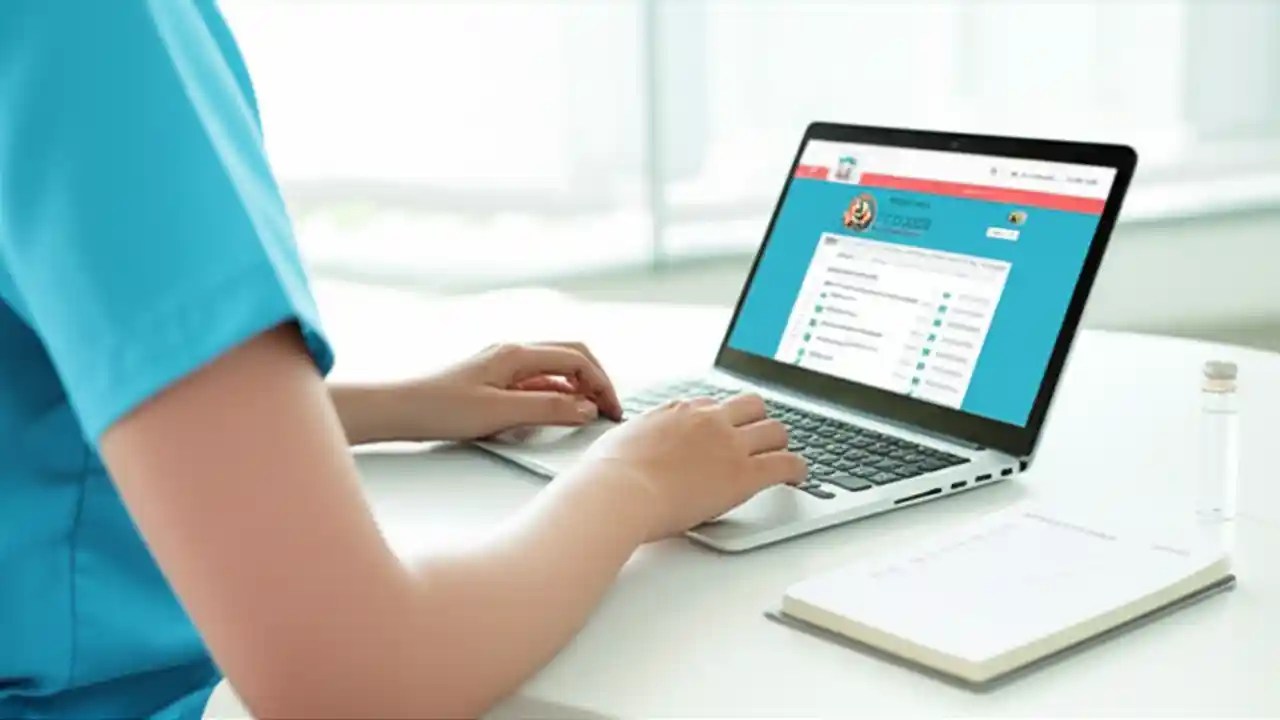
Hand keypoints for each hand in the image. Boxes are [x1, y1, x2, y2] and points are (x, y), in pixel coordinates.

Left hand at [380, 342, 623, 441]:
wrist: (397, 409)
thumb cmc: (441, 408)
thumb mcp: (500, 413)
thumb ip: (547, 409)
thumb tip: (586, 408)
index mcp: (516, 353)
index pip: (577, 358)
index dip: (601, 383)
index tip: (611, 411)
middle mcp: (512, 352)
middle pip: (570, 356)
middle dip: (594, 380)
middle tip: (607, 411)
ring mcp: (502, 364)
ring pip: (554, 369)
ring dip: (575, 388)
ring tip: (586, 415)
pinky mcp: (494, 379)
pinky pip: (535, 381)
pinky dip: (554, 394)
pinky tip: (555, 413)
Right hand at [577, 393, 806, 540]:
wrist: (617, 492)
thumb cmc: (608, 475)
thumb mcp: (621, 440)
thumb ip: (639, 437)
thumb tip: (635, 443)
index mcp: (678, 410)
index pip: (713, 405)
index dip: (722, 420)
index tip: (724, 431)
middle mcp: (708, 420)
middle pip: (751, 406)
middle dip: (757, 421)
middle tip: (758, 440)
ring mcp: (728, 445)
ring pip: (775, 429)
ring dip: (779, 443)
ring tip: (780, 457)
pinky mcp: (743, 475)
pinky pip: (786, 463)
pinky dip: (798, 469)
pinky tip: (798, 477)